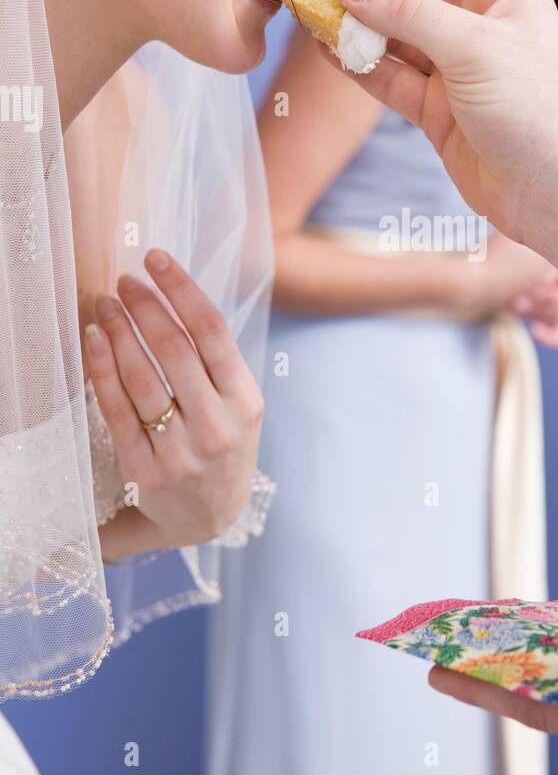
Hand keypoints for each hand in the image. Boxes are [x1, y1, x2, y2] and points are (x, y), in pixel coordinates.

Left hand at [83, 248, 264, 556]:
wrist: (208, 515)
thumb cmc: (221, 443)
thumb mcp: (237, 403)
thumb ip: (214, 359)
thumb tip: (171, 295)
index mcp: (246, 402)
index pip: (212, 331)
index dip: (181, 289)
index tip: (156, 259)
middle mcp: (218, 426)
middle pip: (175, 350)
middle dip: (145, 306)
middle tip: (124, 279)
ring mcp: (181, 451)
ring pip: (142, 378)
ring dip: (119, 332)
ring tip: (105, 304)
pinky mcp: (146, 470)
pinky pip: (117, 410)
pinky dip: (102, 370)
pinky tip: (94, 340)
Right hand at [330, 0, 557, 332]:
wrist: (554, 191)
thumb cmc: (533, 107)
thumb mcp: (471, 47)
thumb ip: (405, 12)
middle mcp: (479, 27)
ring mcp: (455, 71)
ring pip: (394, 35)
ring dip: (353, 20)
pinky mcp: (436, 111)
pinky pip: (389, 76)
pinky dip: (357, 62)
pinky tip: (322, 45)